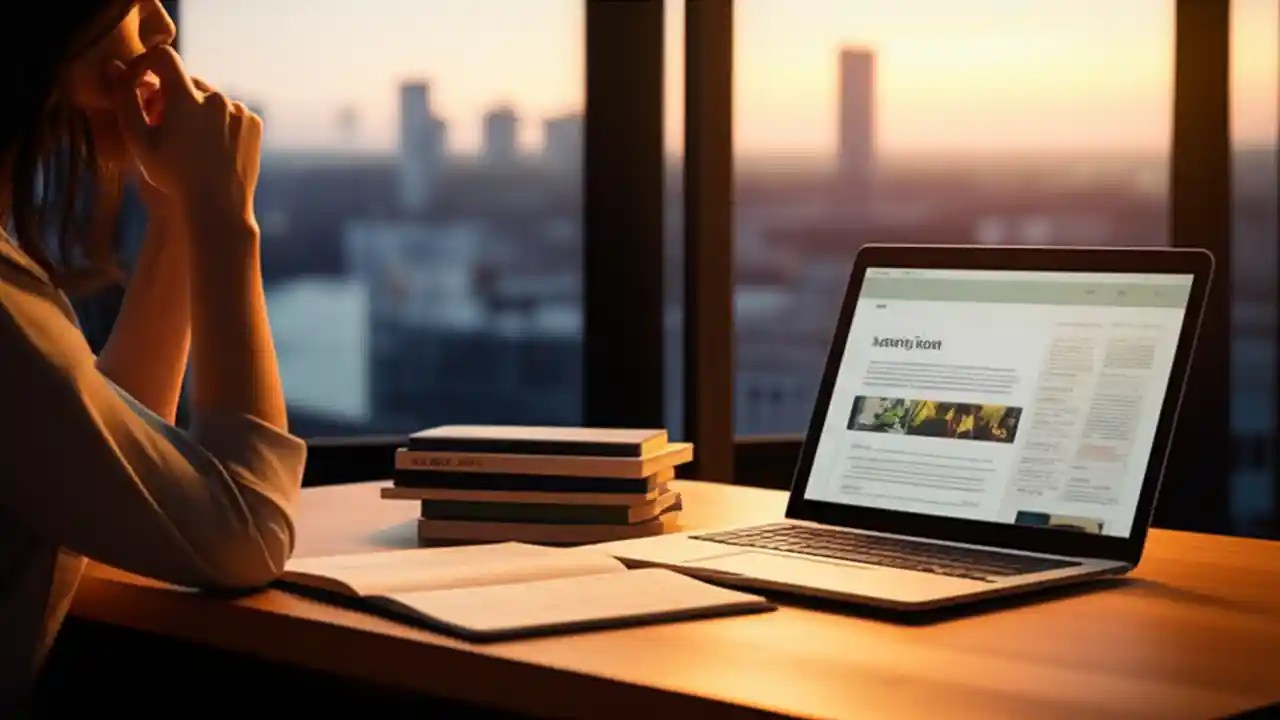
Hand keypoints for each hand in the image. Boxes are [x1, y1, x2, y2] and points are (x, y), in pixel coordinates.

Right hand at [108, 46, 262, 222]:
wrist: (218, 206)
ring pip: (208, 97)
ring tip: (186, 139)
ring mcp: (239, 110)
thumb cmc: (173, 177)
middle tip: (159, 123)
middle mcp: (216, 98)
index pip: (164, 56)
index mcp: (186, 98)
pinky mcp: (254, 123)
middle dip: (169, 95)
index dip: (148, 63)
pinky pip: (230, 111)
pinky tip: (209, 145)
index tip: (141, 83)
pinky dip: (218, 121)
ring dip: (194, 109)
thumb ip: (124, 100)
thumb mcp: (139, 141)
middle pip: (186, 80)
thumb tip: (114, 67)